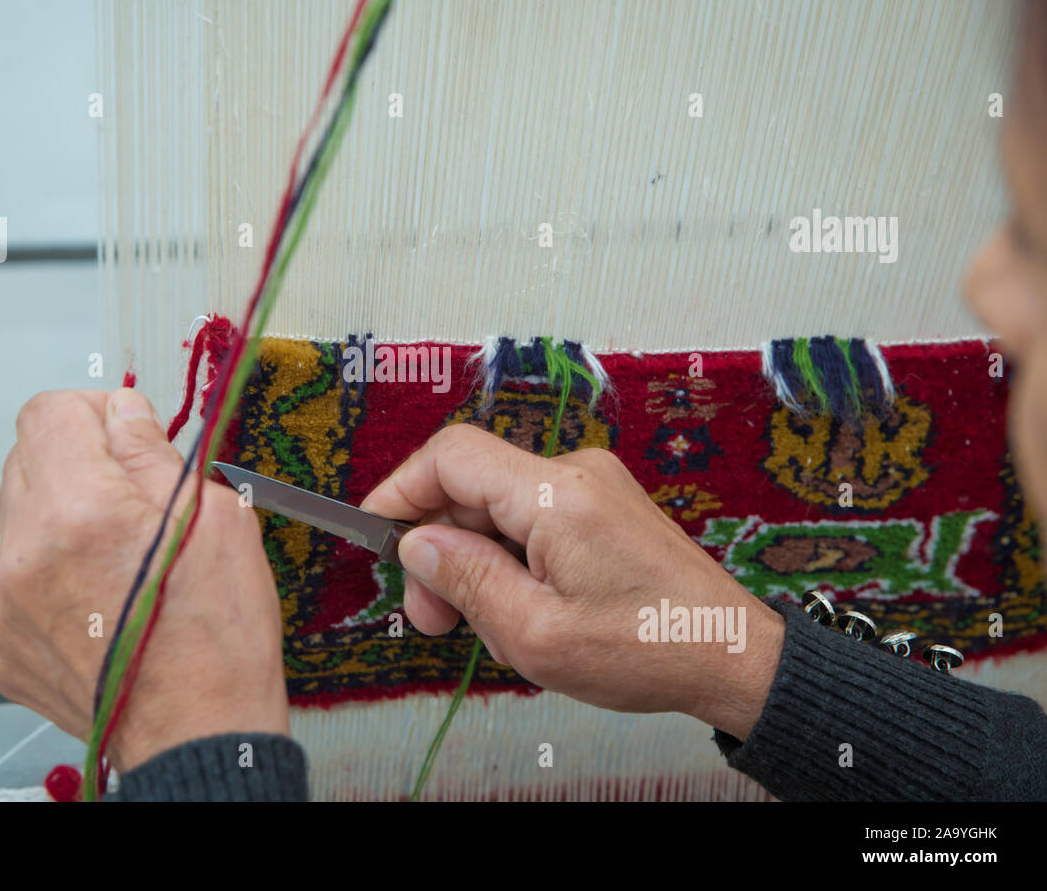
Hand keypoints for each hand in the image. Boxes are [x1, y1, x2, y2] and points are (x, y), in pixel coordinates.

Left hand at [0, 388, 288, 769]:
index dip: (93, 411)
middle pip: (26, 461)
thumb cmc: (219, 634)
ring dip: (65, 522)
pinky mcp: (2, 646)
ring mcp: (5, 605)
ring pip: (23, 524)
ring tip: (123, 564)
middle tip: (134, 498)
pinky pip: (18, 583)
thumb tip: (122, 412)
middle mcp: (25, 553)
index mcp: (80, 508)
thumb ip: (153, 454)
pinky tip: (104, 606)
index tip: (127, 434)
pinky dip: (55, 580)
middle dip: (78, 463)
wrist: (199, 734)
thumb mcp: (215, 519)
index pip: (47, 412)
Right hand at [359, 423, 783, 739]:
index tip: (376, 537)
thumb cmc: (649, 648)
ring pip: (498, 506)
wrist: (732, 655)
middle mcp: (575, 474)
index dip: (401, 490)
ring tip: (486, 626)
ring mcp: (593, 487)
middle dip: (438, 547)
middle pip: (471, 483)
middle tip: (431, 617)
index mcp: (555, 495)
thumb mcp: (534, 632)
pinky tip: (522, 609)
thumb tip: (416, 544)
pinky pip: (532, 518)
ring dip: (475, 560)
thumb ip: (465, 579)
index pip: (451, 455)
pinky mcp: (604, 507)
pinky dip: (509, 558)